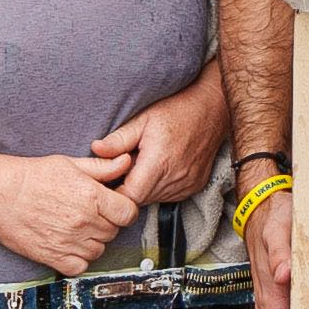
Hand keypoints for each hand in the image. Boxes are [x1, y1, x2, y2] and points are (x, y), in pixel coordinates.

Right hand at [0, 150, 135, 273]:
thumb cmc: (32, 176)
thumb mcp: (70, 163)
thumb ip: (102, 167)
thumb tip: (126, 162)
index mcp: (91, 196)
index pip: (128, 212)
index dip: (123, 209)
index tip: (113, 206)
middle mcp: (83, 221)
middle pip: (114, 231)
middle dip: (106, 223)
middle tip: (90, 213)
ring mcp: (69, 242)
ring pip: (99, 250)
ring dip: (93, 241)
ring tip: (77, 227)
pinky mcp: (53, 257)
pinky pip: (80, 266)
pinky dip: (78, 259)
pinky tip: (69, 244)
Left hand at [91, 65, 225, 208]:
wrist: (212, 109)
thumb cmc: (176, 110)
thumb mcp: (142, 119)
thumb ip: (118, 139)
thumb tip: (95, 149)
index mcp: (158, 164)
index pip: (129, 197)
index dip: (116, 193)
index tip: (110, 180)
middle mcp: (175, 179)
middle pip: (140, 200)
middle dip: (129, 188)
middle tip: (126, 166)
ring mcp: (187, 185)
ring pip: (154, 199)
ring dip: (145, 187)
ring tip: (144, 164)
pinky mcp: (195, 186)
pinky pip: (170, 195)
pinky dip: (160, 186)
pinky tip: (160, 167)